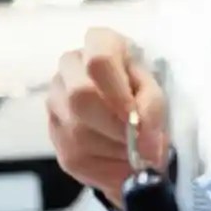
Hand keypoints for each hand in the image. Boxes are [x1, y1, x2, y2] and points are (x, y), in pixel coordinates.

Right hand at [48, 28, 170, 207]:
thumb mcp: (157, 94)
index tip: (135, 118)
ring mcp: (55, 99)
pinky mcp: (53, 133)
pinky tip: (121, 162)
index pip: (100, 60)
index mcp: (100, 43)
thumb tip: (145, 147)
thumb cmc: (143, 95)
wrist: (129, 114)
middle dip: (115, 127)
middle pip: (80, 97)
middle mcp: (69, 66)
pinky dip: (106, 167)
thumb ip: (152, 113)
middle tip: (138, 142)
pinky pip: (75, 157)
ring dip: (114, 150)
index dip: (118, 93)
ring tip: (135, 152)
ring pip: (77, 132)